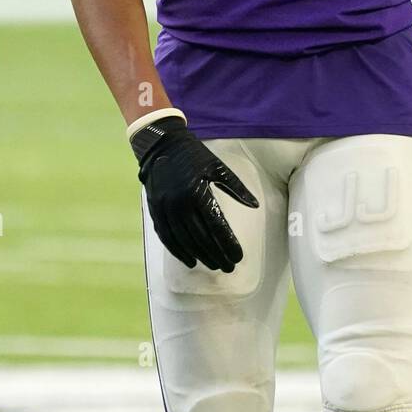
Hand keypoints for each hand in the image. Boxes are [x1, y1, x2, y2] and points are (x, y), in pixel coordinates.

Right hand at [130, 115, 258, 271]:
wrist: (162, 144)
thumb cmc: (194, 155)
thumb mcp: (218, 167)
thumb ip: (237, 188)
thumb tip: (255, 205)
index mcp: (198, 192)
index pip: (216, 226)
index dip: (228, 244)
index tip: (239, 256)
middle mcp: (180, 204)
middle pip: (201, 238)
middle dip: (217, 254)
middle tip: (229, 266)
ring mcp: (166, 209)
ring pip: (184, 241)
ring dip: (200, 256)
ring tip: (213, 265)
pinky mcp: (156, 211)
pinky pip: (167, 237)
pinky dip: (178, 251)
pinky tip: (189, 260)